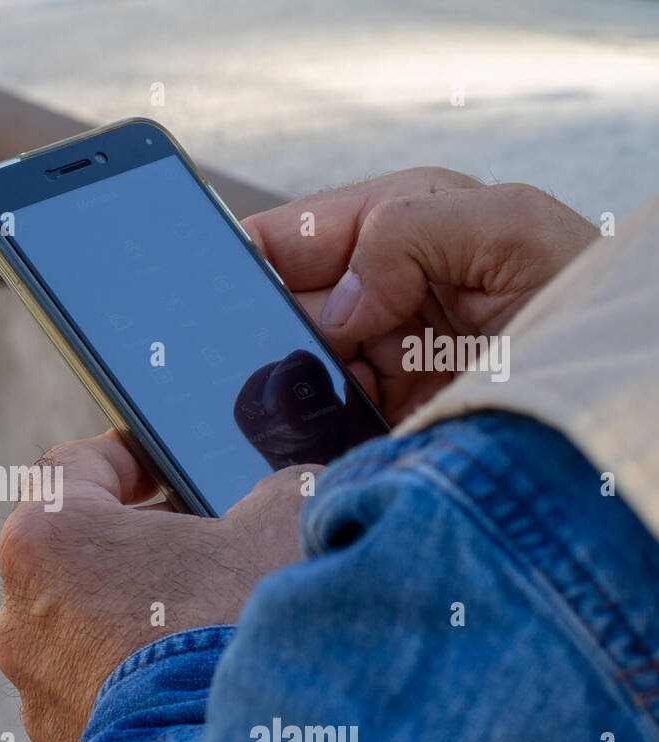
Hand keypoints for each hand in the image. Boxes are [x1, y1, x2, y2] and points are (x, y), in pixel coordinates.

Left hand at [0, 430, 313, 741]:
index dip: (127, 457)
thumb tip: (286, 490)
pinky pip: (91, 682)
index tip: (161, 466)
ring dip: (129, 609)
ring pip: (79, 620)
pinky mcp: (57, 734)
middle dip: (134, 540)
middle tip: (196, 542)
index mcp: (48, 535)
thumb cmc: (236, 630)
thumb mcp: (277, 527)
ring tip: (199, 617)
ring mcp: (33, 679)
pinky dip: (128, 671)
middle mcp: (19, 608)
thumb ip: (275, 489)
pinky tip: (186, 675)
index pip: (72, 466)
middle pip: (74, 548)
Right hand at [241, 168, 598, 423]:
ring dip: (284, 387)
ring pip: (295, 370)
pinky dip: (311, 431)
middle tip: (241, 362)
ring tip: (280, 405)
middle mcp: (380, 290)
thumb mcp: (509, 228)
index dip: (242, 260)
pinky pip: (326, 421)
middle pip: (281, 310)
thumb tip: (336, 305)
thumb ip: (411, 233)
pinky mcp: (391, 415)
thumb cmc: (585, 294)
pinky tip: (309, 436)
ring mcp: (382, 356)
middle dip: (259, 333)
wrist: (611, 394)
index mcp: (395, 225)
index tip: (209, 290)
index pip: (291, 237)